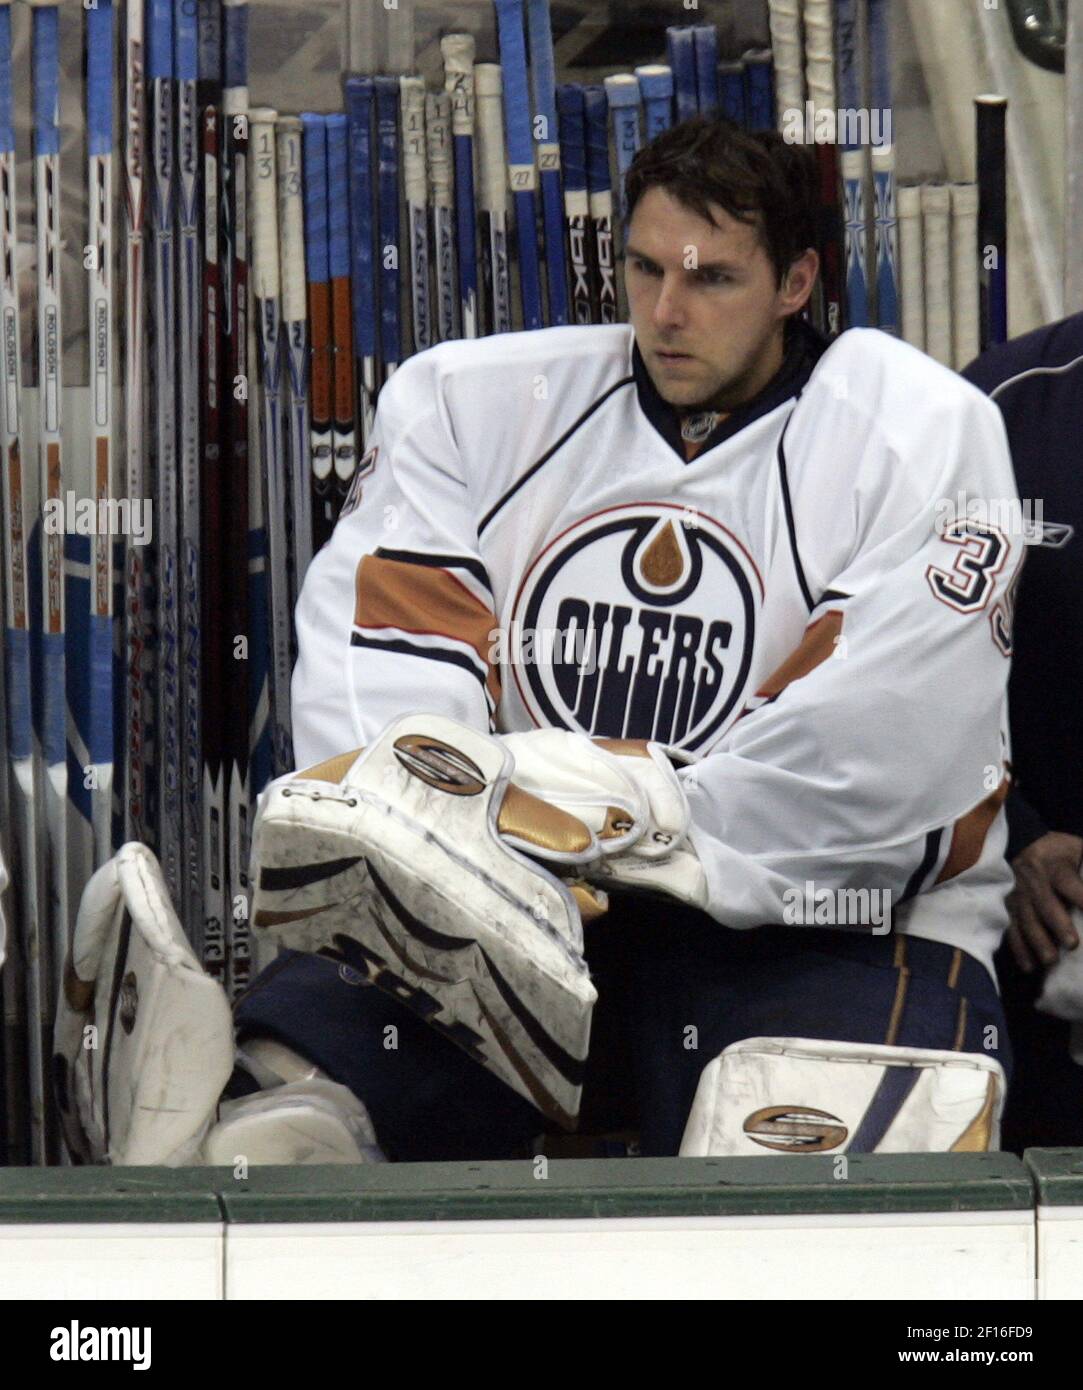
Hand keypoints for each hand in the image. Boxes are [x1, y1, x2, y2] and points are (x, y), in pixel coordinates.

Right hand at [1006, 832, 1082, 972]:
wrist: (1023, 842)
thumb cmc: (1061, 852)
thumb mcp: (1079, 850)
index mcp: (1054, 865)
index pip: (1067, 881)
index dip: (1081, 897)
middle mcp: (1033, 880)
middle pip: (1045, 903)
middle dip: (1058, 924)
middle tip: (1072, 944)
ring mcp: (1018, 895)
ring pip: (1026, 919)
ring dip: (1037, 941)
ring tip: (1051, 961)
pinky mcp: (1008, 907)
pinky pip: (1011, 929)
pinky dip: (1019, 949)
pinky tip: (1029, 967)